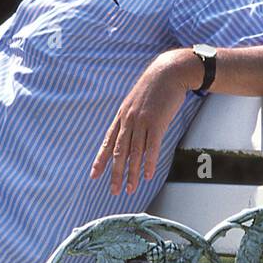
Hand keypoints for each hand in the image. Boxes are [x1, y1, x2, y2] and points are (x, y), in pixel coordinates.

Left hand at [90, 48, 201, 194]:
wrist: (168, 72)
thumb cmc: (154, 89)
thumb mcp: (135, 103)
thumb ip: (130, 119)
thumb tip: (129, 135)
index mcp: (121, 117)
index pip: (108, 143)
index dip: (100, 160)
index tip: (94, 175)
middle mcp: (128, 121)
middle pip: (119, 152)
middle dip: (115, 173)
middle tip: (113, 190)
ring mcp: (142, 122)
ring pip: (134, 153)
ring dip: (132, 173)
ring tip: (131, 189)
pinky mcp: (157, 122)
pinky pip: (152, 146)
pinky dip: (149, 162)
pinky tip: (147, 175)